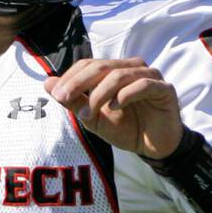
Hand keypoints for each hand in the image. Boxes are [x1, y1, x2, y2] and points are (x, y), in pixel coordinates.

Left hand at [43, 57, 184, 157]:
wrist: (154, 148)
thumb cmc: (126, 129)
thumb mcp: (94, 118)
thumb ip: (73, 100)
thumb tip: (47, 83)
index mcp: (116, 70)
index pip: (89, 64)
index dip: (71, 77)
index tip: (56, 95)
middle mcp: (133, 68)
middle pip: (101, 66)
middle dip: (79, 83)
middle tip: (64, 99)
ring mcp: (150, 76)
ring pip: (119, 75)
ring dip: (99, 94)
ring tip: (89, 114)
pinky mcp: (165, 89)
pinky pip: (143, 85)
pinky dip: (125, 95)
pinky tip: (114, 107)